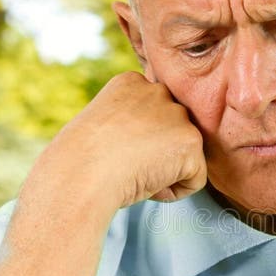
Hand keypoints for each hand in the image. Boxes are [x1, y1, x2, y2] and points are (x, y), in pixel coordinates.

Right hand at [34, 72, 206, 211]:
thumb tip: (154, 147)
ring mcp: (177, 114)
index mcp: (132, 83)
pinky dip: (173, 192)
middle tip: (125, 164)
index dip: (137, 144)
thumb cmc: (81, 163)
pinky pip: (195, 179)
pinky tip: (147, 183)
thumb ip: (132, 125)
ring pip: (185, 156)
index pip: (154, 117)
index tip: (116, 152)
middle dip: (156, 155)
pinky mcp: (191, 141)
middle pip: (173, 134)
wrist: (81, 174)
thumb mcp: (104, 128)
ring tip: (134, 172)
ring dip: (164, 172)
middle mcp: (158, 91)